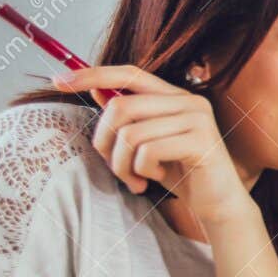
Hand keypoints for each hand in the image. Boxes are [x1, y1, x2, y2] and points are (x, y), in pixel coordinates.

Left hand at [55, 65, 249, 224]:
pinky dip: (142, 170)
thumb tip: (97, 89)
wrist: (219, 203)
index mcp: (175, 96)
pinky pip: (148, 151)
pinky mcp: (201, 142)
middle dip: (105, 142)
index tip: (58, 81)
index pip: (128, 73)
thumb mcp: (148, 143)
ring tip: (134, 179)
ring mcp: (198, 120)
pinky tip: (154, 178)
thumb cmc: (182, 172)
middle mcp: (189, 101)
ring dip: (122, 164)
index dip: (92, 74)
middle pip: (121, 107)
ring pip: (130, 134)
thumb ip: (128, 116)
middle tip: (113, 166)